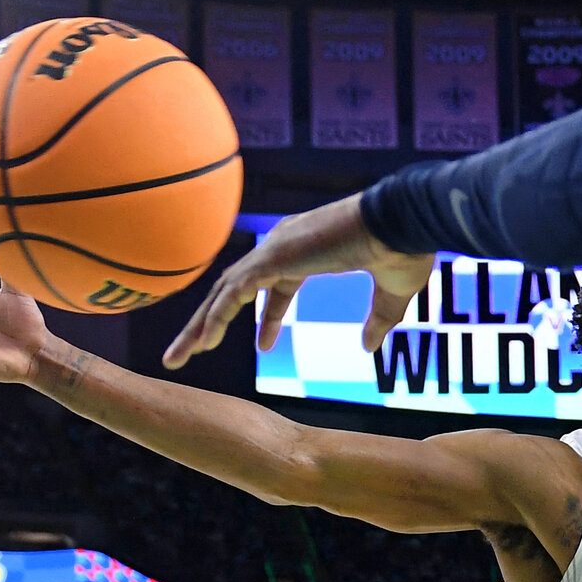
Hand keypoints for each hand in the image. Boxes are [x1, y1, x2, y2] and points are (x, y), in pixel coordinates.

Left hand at [163, 195, 435, 365]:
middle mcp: (282, 246)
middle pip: (235, 290)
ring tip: (178, 357)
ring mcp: (274, 250)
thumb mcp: (392, 297)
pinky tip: (202, 341)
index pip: (276, 287)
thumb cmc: (403, 251)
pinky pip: (234, 292)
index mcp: (306, 252)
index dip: (268, 318)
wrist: (401, 225)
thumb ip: (377, 321)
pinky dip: (215, 317)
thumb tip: (367, 348)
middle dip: (209, 323)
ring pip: (223, 293)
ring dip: (198, 325)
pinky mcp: (273, 257)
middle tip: (188, 352)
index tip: (262, 347)